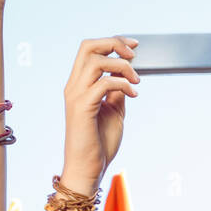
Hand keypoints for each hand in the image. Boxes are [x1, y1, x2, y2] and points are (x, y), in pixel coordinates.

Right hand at [61, 38, 139, 193]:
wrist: (89, 168)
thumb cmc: (100, 143)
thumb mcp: (114, 111)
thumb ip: (117, 92)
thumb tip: (126, 76)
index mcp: (80, 84)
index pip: (91, 50)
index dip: (113, 42)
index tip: (134, 47)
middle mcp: (74, 85)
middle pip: (88, 46)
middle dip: (114, 44)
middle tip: (134, 57)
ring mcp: (76, 95)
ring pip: (96, 61)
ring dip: (122, 66)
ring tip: (136, 81)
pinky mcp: (82, 107)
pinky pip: (103, 84)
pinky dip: (122, 85)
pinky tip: (134, 95)